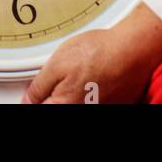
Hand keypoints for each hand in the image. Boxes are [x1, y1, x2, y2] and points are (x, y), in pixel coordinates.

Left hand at [22, 4, 161, 103]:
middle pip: (58, 105)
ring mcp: (100, 110)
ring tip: (83, 75)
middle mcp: (82, 112)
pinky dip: (91, 93)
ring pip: (76, 103)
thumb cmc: (99, 53)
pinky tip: (96, 78)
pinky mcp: (114, 105)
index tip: (38, 91)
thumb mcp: (57, 63)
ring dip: (74, 93)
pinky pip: (95, 101)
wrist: (133, 49)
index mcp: (64, 106)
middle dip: (55, 94)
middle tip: (64, 77)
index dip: (36, 98)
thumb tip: (28, 101)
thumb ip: (39, 86)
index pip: (39, 108)